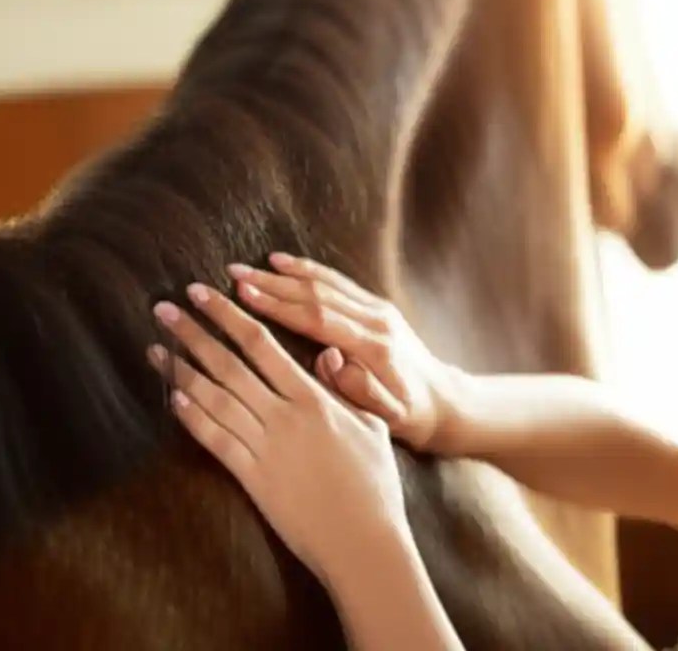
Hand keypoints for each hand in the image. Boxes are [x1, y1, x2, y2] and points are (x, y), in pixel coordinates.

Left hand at [147, 283, 411, 582]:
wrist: (363, 542)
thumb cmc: (374, 486)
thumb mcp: (372, 425)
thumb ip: (348, 387)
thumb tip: (329, 353)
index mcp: (313, 398)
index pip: (262, 344)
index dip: (229, 315)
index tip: (204, 294)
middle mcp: (285, 416)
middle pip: (229, 364)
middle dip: (193, 333)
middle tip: (163, 309)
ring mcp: (266, 447)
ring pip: (215, 398)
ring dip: (182, 371)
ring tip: (155, 348)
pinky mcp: (254, 479)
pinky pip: (216, 441)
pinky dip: (192, 418)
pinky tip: (172, 398)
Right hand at [226, 252, 467, 453]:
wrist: (445, 402)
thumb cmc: (411, 417)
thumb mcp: (389, 417)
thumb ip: (360, 391)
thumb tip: (331, 362)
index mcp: (373, 347)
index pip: (317, 318)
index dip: (278, 306)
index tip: (243, 295)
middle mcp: (375, 320)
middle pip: (316, 294)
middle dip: (271, 284)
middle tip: (232, 275)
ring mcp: (377, 310)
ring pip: (325, 283)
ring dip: (284, 273)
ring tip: (247, 266)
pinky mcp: (377, 307)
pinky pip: (337, 282)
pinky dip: (308, 269)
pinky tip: (283, 262)